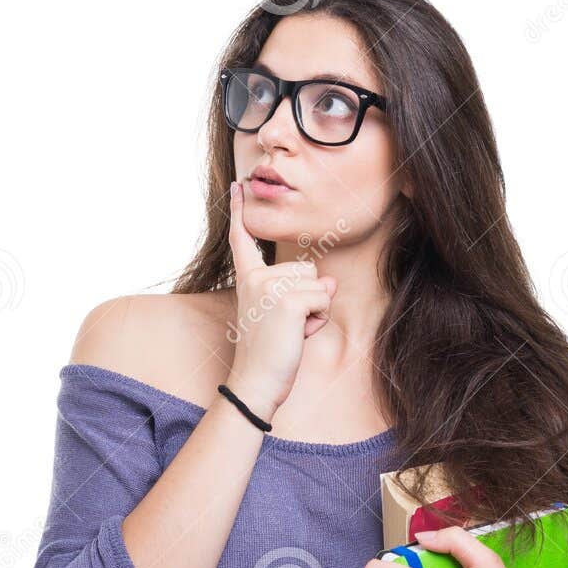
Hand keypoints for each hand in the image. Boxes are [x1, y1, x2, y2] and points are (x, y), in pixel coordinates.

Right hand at [225, 180, 336, 416]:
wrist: (256, 382)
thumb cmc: (271, 353)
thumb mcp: (287, 316)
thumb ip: (305, 292)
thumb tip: (330, 279)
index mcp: (247, 279)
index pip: (243, 239)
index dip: (241, 212)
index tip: (238, 186)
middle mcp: (255, 278)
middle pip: (307, 268)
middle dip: (308, 298)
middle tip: (286, 326)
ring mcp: (269, 287)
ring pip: (318, 284)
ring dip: (315, 310)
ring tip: (291, 331)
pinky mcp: (286, 301)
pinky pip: (322, 299)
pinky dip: (318, 320)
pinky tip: (297, 334)